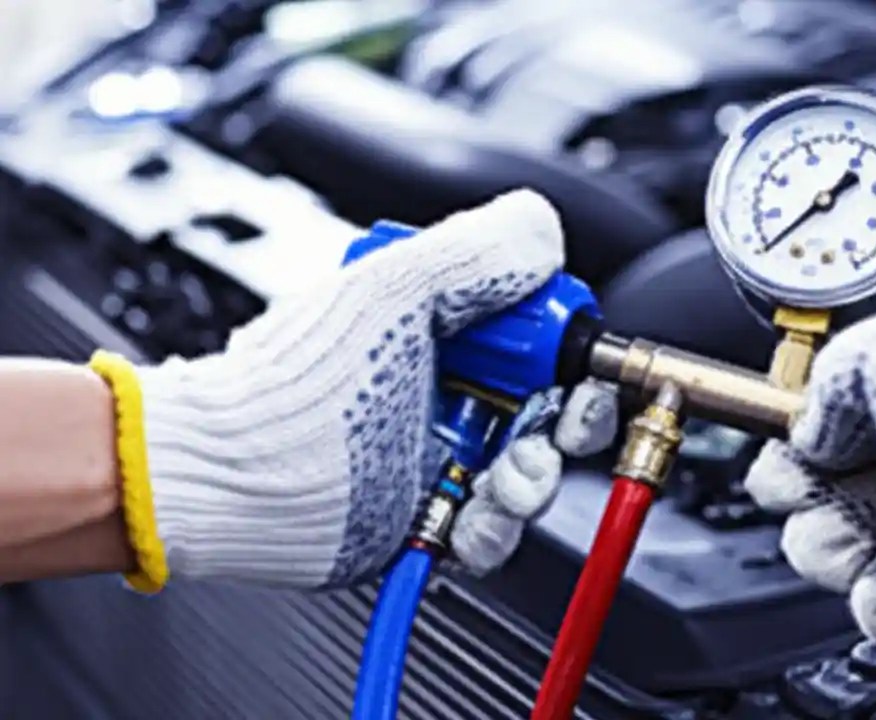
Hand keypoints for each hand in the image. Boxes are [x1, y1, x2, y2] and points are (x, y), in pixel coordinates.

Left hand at [123, 190, 616, 589]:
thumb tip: (541, 234)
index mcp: (449, 331)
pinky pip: (491, 534)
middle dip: (568, 423)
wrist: (230, 473)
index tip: (566, 363)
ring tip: (501, 479)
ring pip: (531, 476)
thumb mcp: (390, 289)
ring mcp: (439, 459)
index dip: (570, 353)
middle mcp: (450, 394)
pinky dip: (492, 532)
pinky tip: (468, 516)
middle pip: (554, 411)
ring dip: (532, 481)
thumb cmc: (291, 382)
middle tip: (551, 426)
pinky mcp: (427, 520)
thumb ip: (475, 250)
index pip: (544, 337)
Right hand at [744, 304, 875, 681]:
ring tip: (867, 548)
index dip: (795, 438)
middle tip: (825, 501)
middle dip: (805, 502)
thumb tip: (813, 425)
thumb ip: (833, 370)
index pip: (830, 421)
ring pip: (844, 556)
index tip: (793, 447)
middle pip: (823, 492)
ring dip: (838, 554)